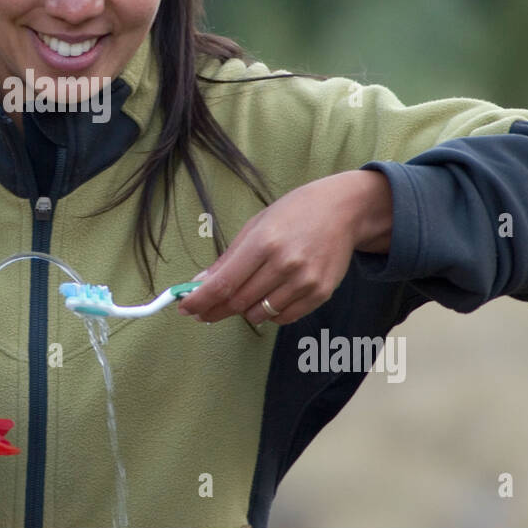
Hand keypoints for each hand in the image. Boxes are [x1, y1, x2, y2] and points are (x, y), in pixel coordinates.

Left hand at [177, 169, 391, 325]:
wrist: (343, 210)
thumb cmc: (294, 213)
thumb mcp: (256, 226)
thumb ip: (228, 258)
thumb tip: (200, 282)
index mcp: (264, 242)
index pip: (224, 283)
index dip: (201, 300)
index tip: (185, 307)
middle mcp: (285, 264)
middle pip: (239, 301)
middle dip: (215, 309)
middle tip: (202, 311)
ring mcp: (305, 281)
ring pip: (260, 313)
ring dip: (243, 310)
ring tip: (241, 296)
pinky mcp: (320, 294)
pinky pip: (283, 317)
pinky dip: (269, 313)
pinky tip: (266, 299)